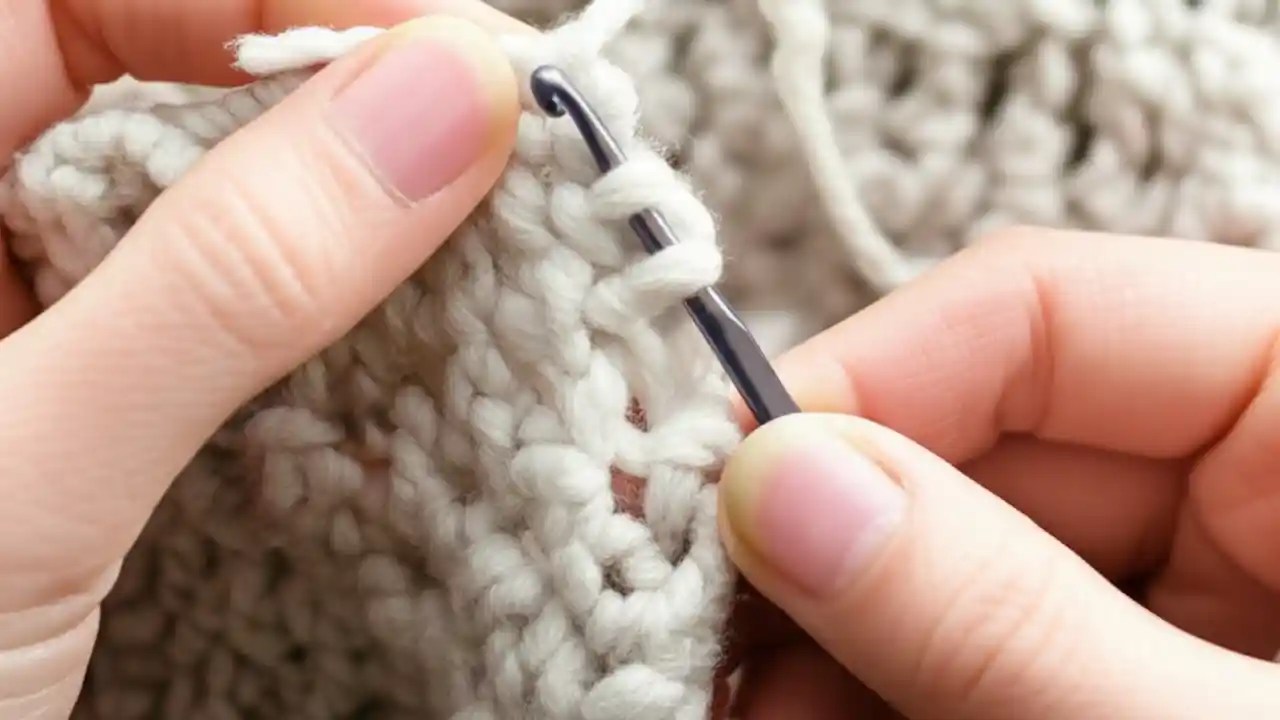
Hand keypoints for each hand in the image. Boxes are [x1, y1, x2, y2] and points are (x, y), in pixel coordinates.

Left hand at [0, 2, 521, 715]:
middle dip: (352, 102)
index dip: (288, 1)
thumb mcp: (18, 487)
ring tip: (498, 253)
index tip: (467, 68)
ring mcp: (28, 320)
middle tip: (511, 154)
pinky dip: (335, 331)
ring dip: (363, 221)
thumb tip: (448, 99)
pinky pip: (227, 319)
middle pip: (174, 74)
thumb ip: (226, 282)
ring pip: (216, 198)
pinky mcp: (91, 410)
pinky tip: (414, 360)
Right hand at [719, 229, 1279, 717]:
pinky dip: (881, 684)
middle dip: (827, 533)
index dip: (863, 375)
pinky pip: (987, 648)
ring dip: (831, 625)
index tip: (727, 470)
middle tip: (696, 604)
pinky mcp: (1141, 679)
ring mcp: (1199, 594)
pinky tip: (799, 716)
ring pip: (959, 559)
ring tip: (731, 694)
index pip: (1049, 310)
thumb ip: (1003, 613)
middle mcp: (1250, 483)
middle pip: (976, 447)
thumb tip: (779, 488)